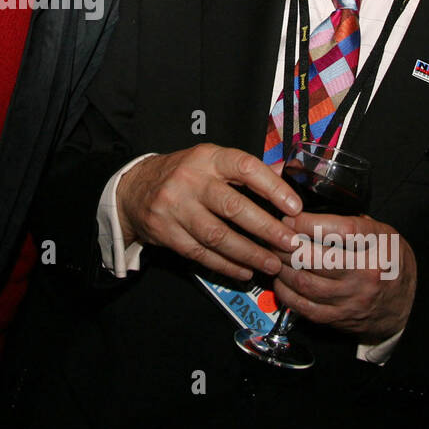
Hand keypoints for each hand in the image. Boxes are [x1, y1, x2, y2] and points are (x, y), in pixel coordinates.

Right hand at [115, 144, 302, 280]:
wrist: (133, 189)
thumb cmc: (183, 174)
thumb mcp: (211, 160)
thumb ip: (246, 169)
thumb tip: (286, 173)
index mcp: (207, 158)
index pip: (245, 168)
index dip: (272, 187)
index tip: (294, 207)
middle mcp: (190, 180)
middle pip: (232, 207)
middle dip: (266, 228)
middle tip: (289, 243)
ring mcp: (175, 207)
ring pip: (217, 236)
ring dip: (248, 253)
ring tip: (272, 263)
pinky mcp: (166, 232)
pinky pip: (200, 253)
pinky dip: (225, 265)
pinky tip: (244, 270)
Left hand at [270, 211, 416, 340]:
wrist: (405, 308)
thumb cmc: (391, 264)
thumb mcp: (384, 235)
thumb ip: (355, 223)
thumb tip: (316, 209)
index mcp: (379, 247)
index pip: (340, 230)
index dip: (309, 222)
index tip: (291, 216)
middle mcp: (366, 274)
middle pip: (317, 258)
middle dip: (288, 244)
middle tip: (275, 234)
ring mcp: (351, 299)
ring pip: (305, 282)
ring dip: (282, 266)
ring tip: (274, 253)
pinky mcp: (338, 318)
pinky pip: (303, 306)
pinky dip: (285, 291)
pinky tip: (281, 278)